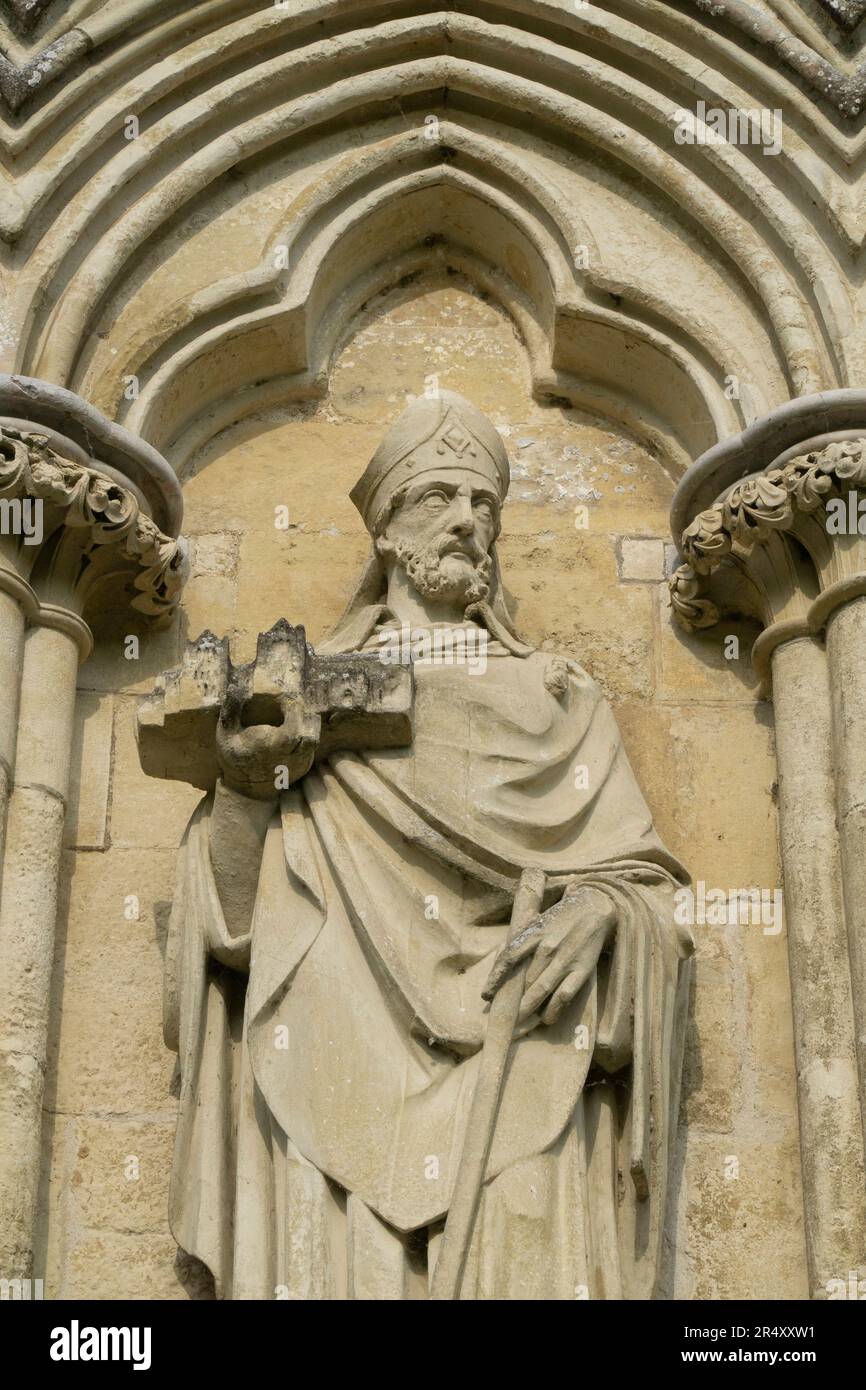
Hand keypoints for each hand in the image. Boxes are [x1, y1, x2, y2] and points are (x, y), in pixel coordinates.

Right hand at [215, 691, 318, 800]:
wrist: (245, 787)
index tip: (283, 698)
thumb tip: (236, 686)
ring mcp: (300, 763)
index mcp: (271, 748)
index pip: (294, 728)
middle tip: (289, 704)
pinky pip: (312, 744)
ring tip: (290, 714)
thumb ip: (231, 708)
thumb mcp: (225, 731)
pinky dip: (305, 732)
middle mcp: (289, 758)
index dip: (293, 708)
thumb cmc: (234, 754)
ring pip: (314, 738)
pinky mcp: (305, 765)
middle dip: (302, 714)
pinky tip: (291, 726)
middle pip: (310, 733)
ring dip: (305, 722)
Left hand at [482, 885, 615, 1027]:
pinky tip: (546, 1019)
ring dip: (529, 1010)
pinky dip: (553, 1010)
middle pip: (524, 980)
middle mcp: (547, 947)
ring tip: (521, 1024)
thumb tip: (505, 965)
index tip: (486, 996)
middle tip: (504, 1019)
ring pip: (541, 990)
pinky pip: (564, 995)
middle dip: (513, 1001)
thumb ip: (524, 941)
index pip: (508, 958)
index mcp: (533, 933)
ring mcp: (565, 959)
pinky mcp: (582, 969)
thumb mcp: (538, 922)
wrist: (594, 906)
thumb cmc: (561, 917)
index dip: (495, 979)